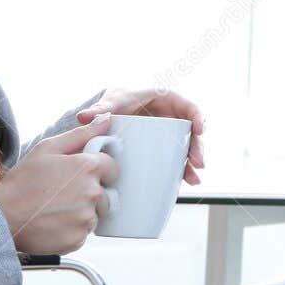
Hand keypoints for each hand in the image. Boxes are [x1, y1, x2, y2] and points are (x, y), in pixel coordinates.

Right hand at [0, 114, 118, 254]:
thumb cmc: (21, 182)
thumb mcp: (47, 149)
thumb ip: (81, 134)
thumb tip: (106, 119)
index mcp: (87, 168)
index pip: (112, 167)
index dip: (98, 170)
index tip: (80, 176)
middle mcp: (92, 193)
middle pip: (106, 193)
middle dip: (91, 193)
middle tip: (63, 194)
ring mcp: (86, 218)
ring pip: (95, 214)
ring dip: (82, 212)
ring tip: (56, 209)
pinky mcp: (78, 238)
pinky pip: (83, 233)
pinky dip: (72, 230)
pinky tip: (53, 223)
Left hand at [76, 87, 204, 184]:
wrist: (109, 114)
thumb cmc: (115, 101)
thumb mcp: (112, 102)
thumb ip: (101, 108)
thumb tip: (84, 117)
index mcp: (167, 101)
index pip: (189, 108)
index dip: (199, 118)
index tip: (200, 131)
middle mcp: (172, 118)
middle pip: (191, 132)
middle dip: (197, 148)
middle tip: (198, 163)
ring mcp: (169, 134)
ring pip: (187, 148)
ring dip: (192, 163)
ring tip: (193, 179)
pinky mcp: (163, 148)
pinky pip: (176, 158)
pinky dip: (181, 170)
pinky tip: (184, 183)